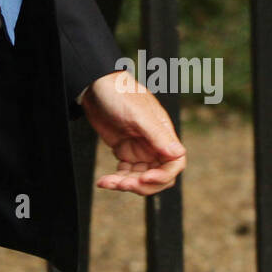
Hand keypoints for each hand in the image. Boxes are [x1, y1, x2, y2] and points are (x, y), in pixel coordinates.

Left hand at [80, 69, 186, 194]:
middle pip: (158, 176)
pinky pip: (125, 173)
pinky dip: (116, 180)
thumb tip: (178, 154)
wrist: (94, 86)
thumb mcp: (138, 114)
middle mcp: (154, 144)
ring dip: (126, 184)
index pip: (174, 163)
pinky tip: (104, 180)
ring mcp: (139, 149)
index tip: (144, 179)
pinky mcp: (125, 151)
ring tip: (108, 182)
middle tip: (123, 183)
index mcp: (163, 134)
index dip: (163, 176)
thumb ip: (157, 134)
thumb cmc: (119, 93)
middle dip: (142, 185)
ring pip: (140, 178)